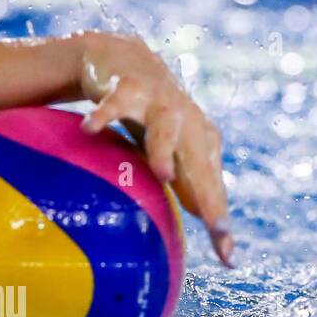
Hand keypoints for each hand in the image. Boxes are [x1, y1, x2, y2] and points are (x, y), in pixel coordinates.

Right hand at [74, 31, 233, 266]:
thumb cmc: (148, 113)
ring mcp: (156, 100)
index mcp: (199, 141)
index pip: (212, 188)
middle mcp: (185, 121)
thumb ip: (187, 181)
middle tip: (216, 228)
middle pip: (199, 162)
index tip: (227, 258)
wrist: (123, 58)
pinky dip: (104, 115)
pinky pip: (113, 102)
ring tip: (162, 174)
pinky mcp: (125, 86)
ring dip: (164, 149)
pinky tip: (89, 129)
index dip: (219, 220)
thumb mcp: (169, 149)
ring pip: (164, 127)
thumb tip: (206, 222)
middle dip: (209, 195)